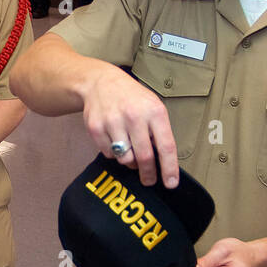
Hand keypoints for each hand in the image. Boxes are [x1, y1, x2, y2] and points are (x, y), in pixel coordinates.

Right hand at [81, 70, 178, 187]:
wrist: (100, 82)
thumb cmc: (132, 98)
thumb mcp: (152, 106)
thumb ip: (159, 131)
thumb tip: (162, 161)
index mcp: (154, 111)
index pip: (165, 146)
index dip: (169, 168)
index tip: (170, 183)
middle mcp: (134, 116)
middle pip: (144, 157)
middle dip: (148, 173)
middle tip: (149, 180)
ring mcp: (113, 122)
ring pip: (125, 158)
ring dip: (129, 161)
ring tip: (129, 149)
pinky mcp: (96, 128)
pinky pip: (109, 154)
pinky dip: (114, 152)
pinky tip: (115, 139)